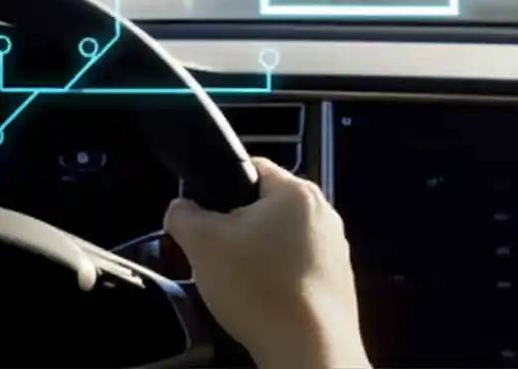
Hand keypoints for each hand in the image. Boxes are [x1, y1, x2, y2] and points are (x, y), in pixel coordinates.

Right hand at [164, 157, 369, 368]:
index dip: (219, 187)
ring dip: (256, 255)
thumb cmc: (261, 291)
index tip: (206, 214)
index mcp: (297, 193)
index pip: (251, 167)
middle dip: (236, 228)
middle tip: (217, 253)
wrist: (307, 351)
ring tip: (240, 281)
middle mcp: (324, 216)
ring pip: (279, 240)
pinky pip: (295, 269)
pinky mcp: (337, 283)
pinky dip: (275, 279)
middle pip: (263, 207)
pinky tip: (261, 299)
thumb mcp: (200, 242)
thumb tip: (180, 210)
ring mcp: (335, 251)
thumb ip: (182, 214)